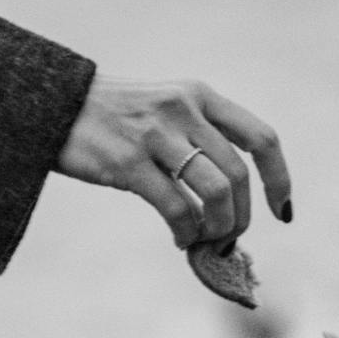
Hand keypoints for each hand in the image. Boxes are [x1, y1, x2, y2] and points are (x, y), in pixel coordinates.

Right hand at [54, 74, 290, 247]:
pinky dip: (186, 233)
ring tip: (205, 241)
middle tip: (227, 239)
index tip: (281, 210)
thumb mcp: (166, 108)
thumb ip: (198, 136)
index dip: (278, 179)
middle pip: (238, 176)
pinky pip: (176, 209)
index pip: (260, 138)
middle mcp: (185, 111)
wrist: (57, 105)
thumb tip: (228, 196)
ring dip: (218, 229)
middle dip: (240, 218)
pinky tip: (180, 240)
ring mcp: (157, 136)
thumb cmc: (114, 117)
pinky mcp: (129, 163)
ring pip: (215, 193)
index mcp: (201, 96)